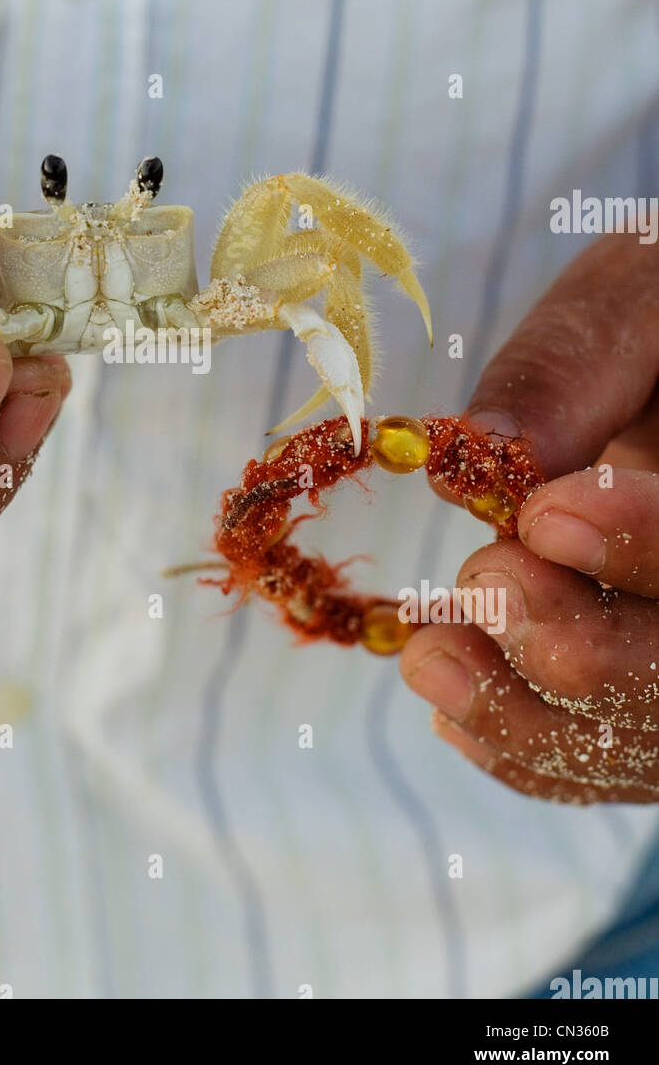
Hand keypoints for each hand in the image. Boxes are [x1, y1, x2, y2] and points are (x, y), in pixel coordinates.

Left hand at [402, 232, 658, 801]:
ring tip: (428, 655)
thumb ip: (576, 366)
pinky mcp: (653, 708)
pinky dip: (528, 749)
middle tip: (483, 580)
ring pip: (647, 746)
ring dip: (531, 716)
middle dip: (587, 651)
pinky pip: (607, 766)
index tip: (545, 512)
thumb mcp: (640, 298)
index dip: (648, 547)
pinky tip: (456, 705)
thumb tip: (475, 461)